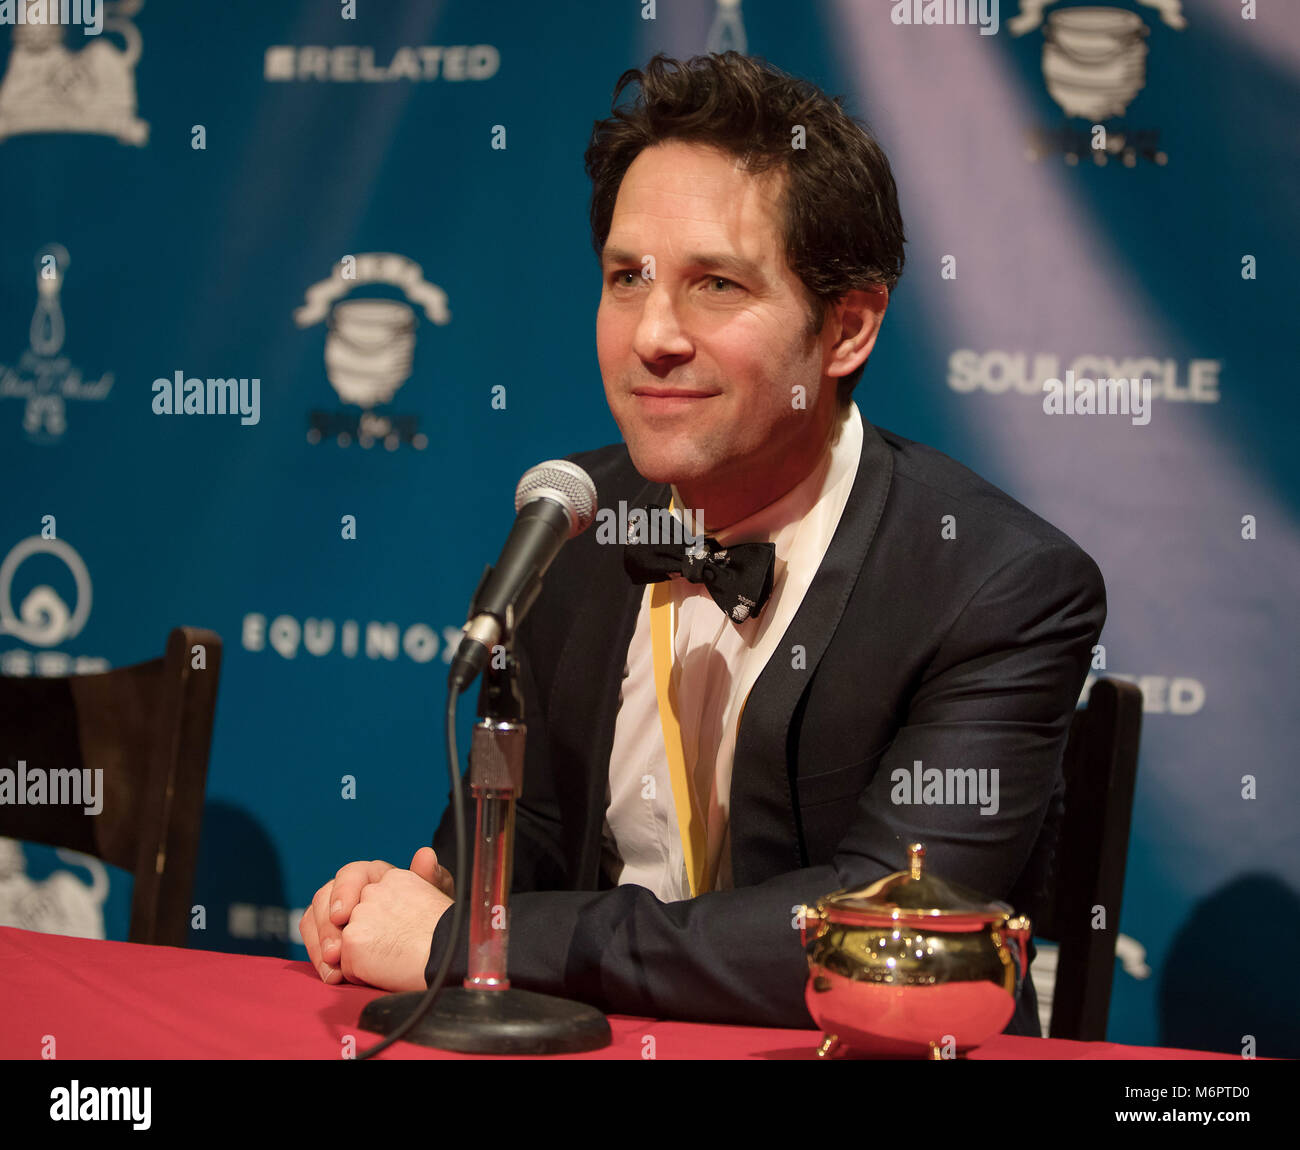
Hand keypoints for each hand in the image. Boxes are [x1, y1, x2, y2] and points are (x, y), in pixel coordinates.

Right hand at [300, 848, 454, 991]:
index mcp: (374, 876)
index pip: (350, 874)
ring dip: (319, 946)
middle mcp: (352, 892)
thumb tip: (425, 855)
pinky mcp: (333, 939)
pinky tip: (332, 976)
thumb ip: (430, 877)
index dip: (343, 893)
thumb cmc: (432, 916)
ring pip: (314, 920)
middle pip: (324, 899)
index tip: (343, 916)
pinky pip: (315, 943)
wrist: (431, 946)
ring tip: (332, 971)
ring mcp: (339, 915)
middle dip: (326, 928)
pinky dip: (319, 960)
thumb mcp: (435, 897)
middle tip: (335, 954)